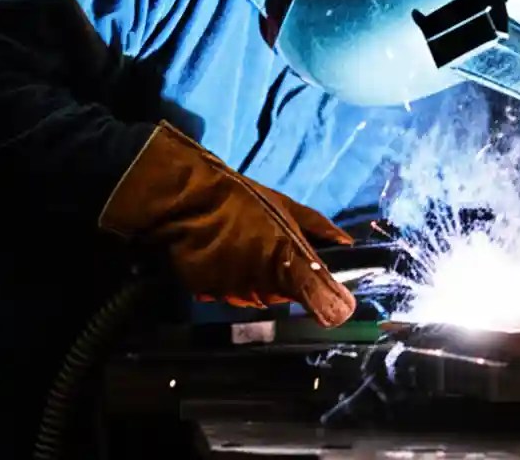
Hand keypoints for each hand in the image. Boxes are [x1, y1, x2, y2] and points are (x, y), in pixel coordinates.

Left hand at [100, 122, 356, 326]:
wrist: (172, 204)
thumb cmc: (237, 224)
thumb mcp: (282, 254)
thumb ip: (314, 286)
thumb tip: (347, 314)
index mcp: (303, 227)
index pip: (335, 258)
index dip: (334, 283)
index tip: (328, 304)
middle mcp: (278, 234)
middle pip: (290, 281)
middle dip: (275, 293)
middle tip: (261, 291)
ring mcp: (245, 244)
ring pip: (256, 286)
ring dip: (241, 293)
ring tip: (226, 285)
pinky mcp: (214, 255)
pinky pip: (224, 284)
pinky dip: (215, 288)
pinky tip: (207, 287)